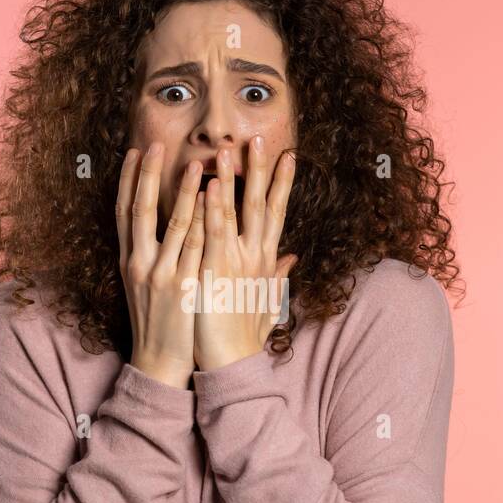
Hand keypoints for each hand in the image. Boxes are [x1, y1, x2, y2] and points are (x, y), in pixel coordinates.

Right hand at [115, 141, 206, 388]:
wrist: (158, 362)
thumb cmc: (157, 322)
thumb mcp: (143, 286)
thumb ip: (149, 254)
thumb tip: (150, 231)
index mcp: (129, 260)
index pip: (124, 211)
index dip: (127, 180)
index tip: (134, 152)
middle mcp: (140, 263)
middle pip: (139, 210)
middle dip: (147, 175)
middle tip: (155, 144)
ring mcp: (162, 275)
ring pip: (174, 225)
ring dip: (185, 192)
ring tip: (196, 165)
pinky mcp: (184, 288)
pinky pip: (197, 249)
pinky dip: (205, 224)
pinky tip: (214, 203)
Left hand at [194, 136, 297, 371]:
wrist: (231, 365)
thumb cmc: (242, 337)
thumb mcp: (265, 304)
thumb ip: (277, 277)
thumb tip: (291, 258)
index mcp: (263, 262)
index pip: (276, 214)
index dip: (282, 184)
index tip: (288, 157)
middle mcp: (253, 257)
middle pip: (262, 205)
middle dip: (261, 170)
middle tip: (259, 138)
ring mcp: (235, 263)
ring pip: (236, 212)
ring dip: (234, 178)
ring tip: (230, 149)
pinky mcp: (215, 273)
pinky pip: (213, 234)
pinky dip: (214, 208)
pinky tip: (211, 185)